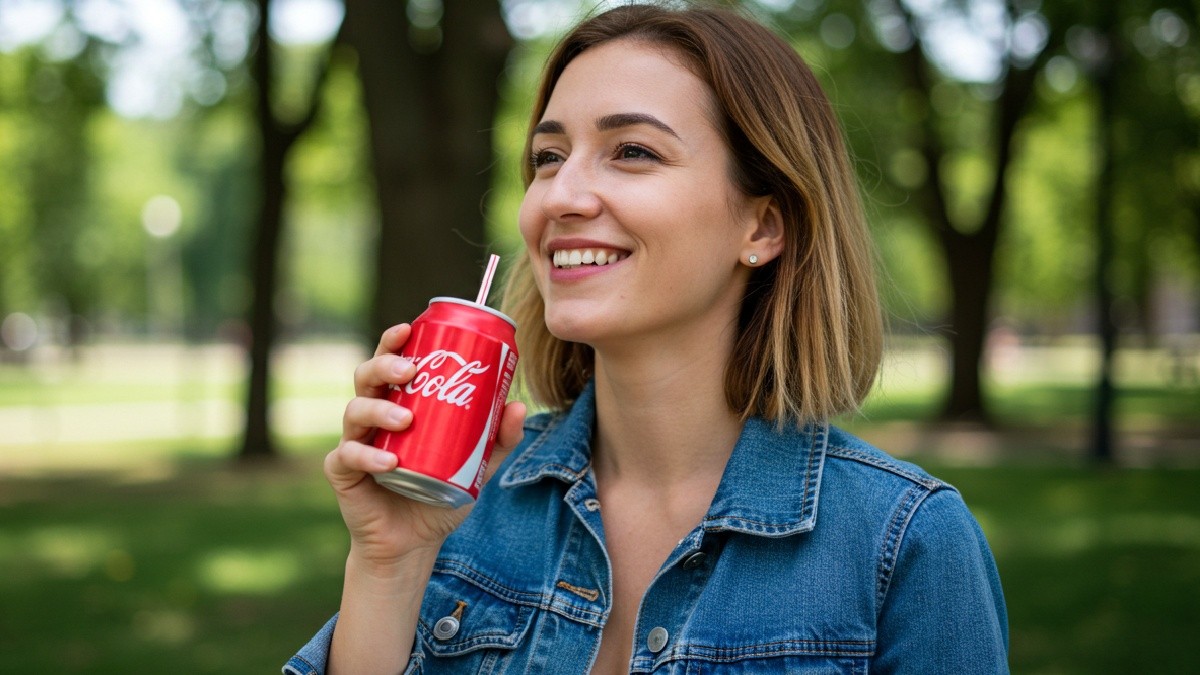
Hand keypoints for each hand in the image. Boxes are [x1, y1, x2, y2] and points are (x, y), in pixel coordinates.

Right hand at [324, 323, 526, 570]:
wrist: (414, 543)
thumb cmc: (439, 493)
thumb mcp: (477, 466)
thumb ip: (498, 439)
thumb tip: (518, 405)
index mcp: (398, 404)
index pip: (390, 363)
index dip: (393, 341)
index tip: (409, 328)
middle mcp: (372, 418)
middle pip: (367, 377)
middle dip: (385, 365)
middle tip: (411, 371)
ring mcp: (355, 443)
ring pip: (355, 411)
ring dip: (379, 410)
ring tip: (406, 421)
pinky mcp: (343, 473)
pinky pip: (348, 457)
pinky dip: (368, 457)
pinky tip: (389, 462)